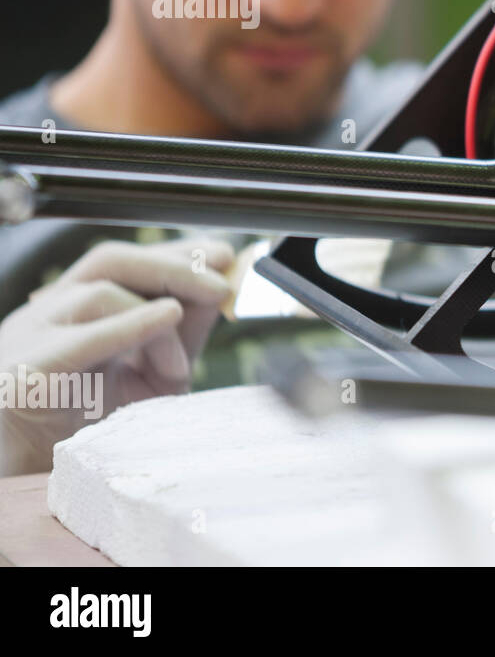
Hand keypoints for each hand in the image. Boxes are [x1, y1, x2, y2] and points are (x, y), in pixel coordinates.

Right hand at [0, 237, 233, 474]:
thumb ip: (177, 340)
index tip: (223, 255)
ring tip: (180, 369)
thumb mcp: (143, 382)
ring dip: (156, 322)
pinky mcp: (25, 378)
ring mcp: (28, 341)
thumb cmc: (78, 437)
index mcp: (70, 312)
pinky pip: (81, 341)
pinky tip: (168, 316)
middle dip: (174, 264)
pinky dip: (131, 325)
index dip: (173, 253)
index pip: (122, 263)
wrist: (17, 490)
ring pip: (98, 293)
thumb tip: (219, 293)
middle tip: (223, 285)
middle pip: (110, 261)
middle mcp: (46, 316)